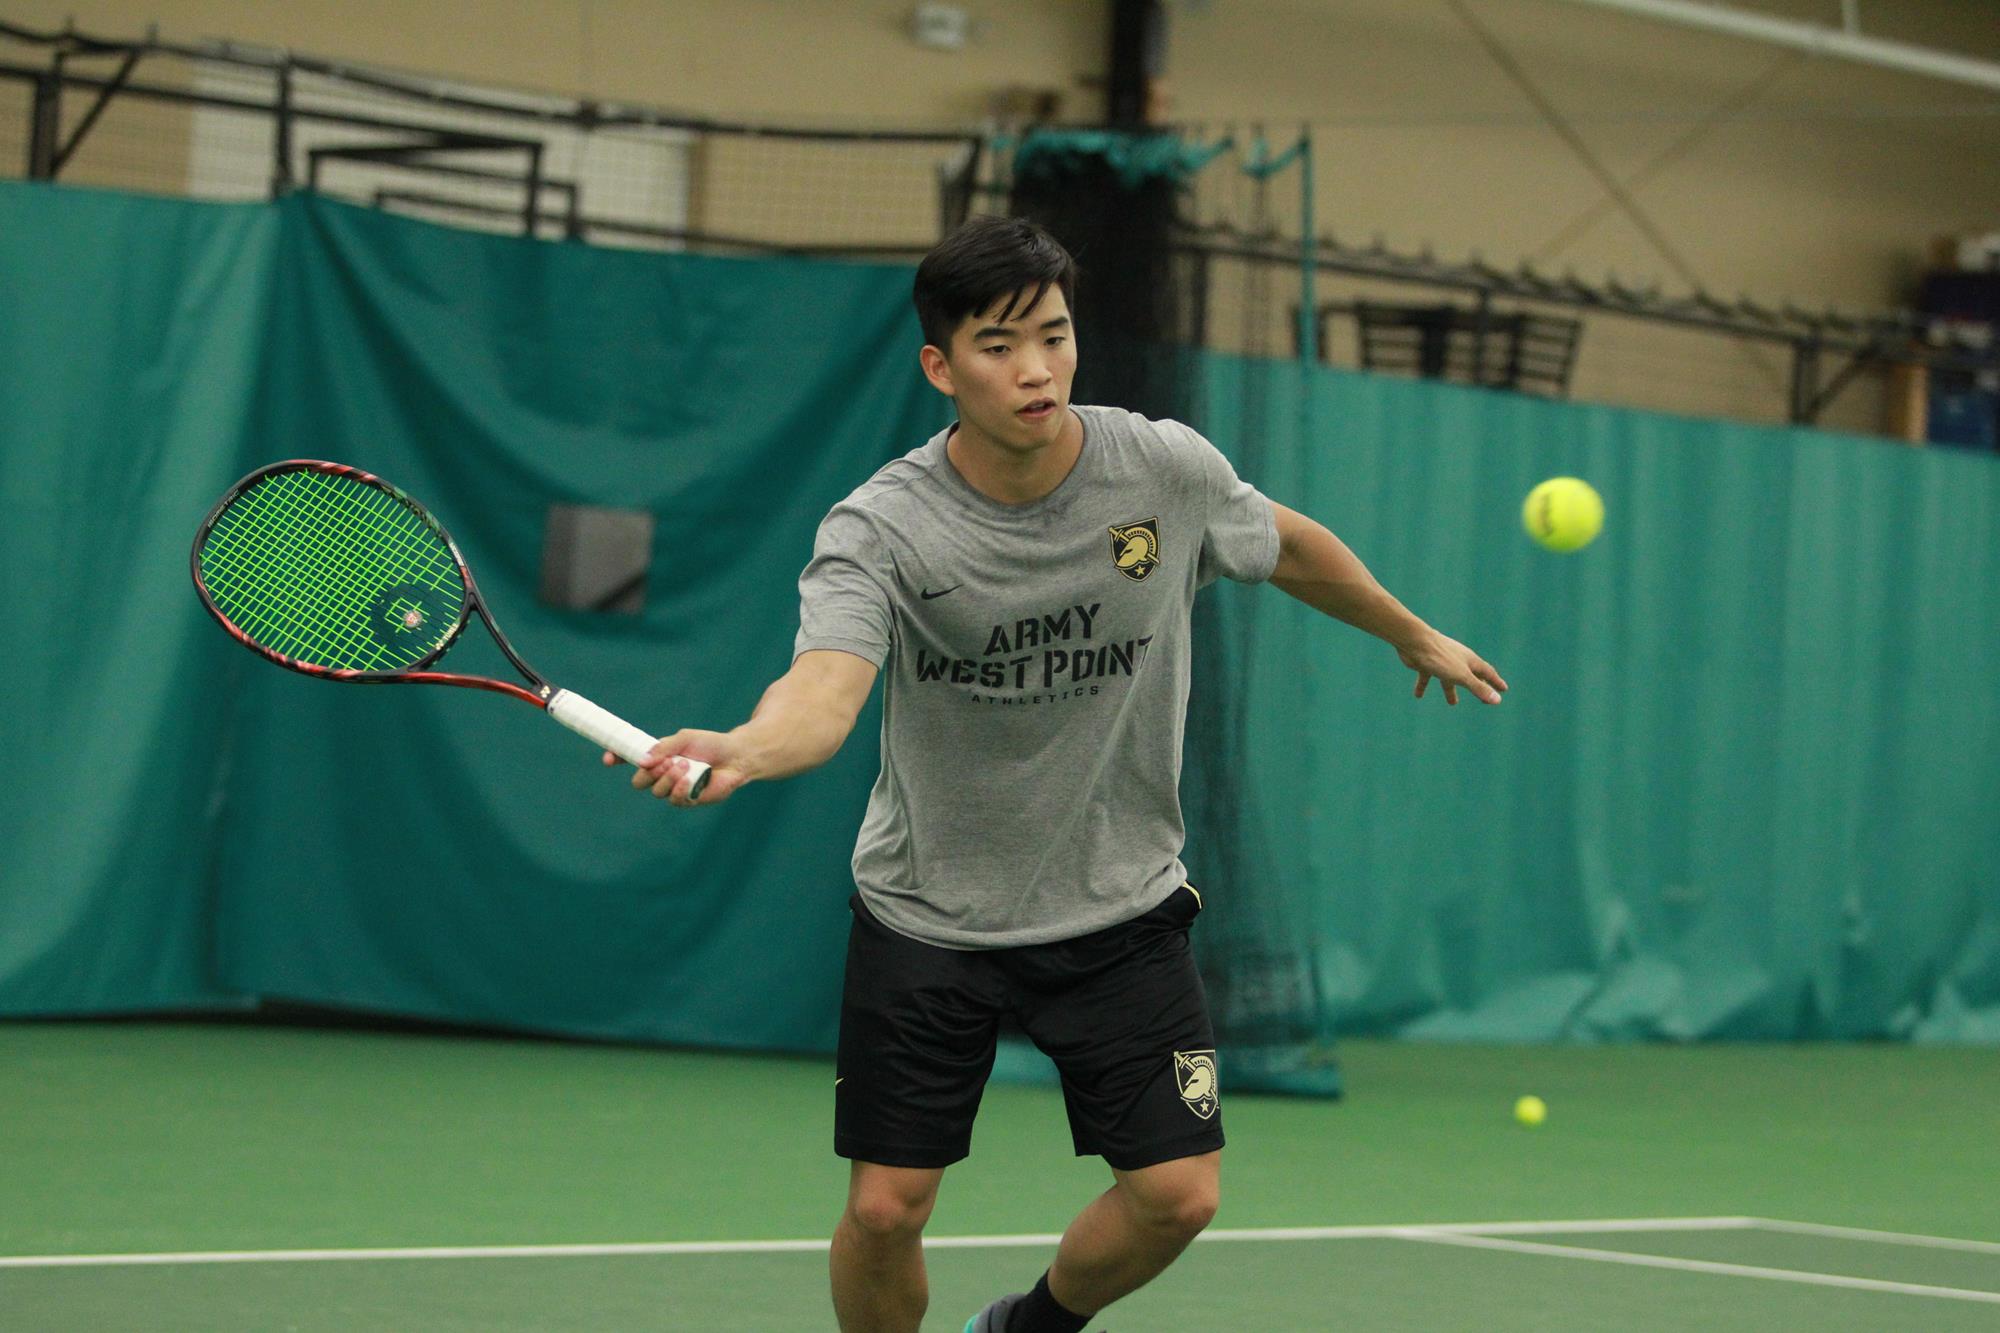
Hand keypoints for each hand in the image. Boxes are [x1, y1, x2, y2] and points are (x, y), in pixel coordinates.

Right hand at [601, 728, 750, 806]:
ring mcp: (675, 789)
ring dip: (668, 778)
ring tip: (685, 765)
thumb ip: (663, 747)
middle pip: (639, 781)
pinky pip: (674, 800)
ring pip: (656, 791)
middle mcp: (663, 774)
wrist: (735, 756)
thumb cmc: (710, 744)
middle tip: (666, 762)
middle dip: (648, 773)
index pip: (631, 760)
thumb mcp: (684, 738)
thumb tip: (642, 760)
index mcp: (659, 757)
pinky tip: (689, 778)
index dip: (616, 759)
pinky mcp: (688, 800)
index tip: (607, 758)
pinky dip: (679, 788)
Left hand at [1397, 630, 1507, 705]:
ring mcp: (1441, 661)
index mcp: (1469, 661)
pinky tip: (1418, 695)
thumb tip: (1498, 700)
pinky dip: (1423, 686)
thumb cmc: (1441, 658)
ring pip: (1448, 678)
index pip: (1487, 672)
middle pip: (1470, 676)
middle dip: (1477, 687)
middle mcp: (1457, 660)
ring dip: (1451, 690)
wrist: (1415, 642)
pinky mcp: (1426, 663)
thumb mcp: (1462, 676)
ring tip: (1452, 703)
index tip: (1503, 689)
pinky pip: (1426, 677)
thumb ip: (1478, 688)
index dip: (1495, 682)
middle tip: (1483, 700)